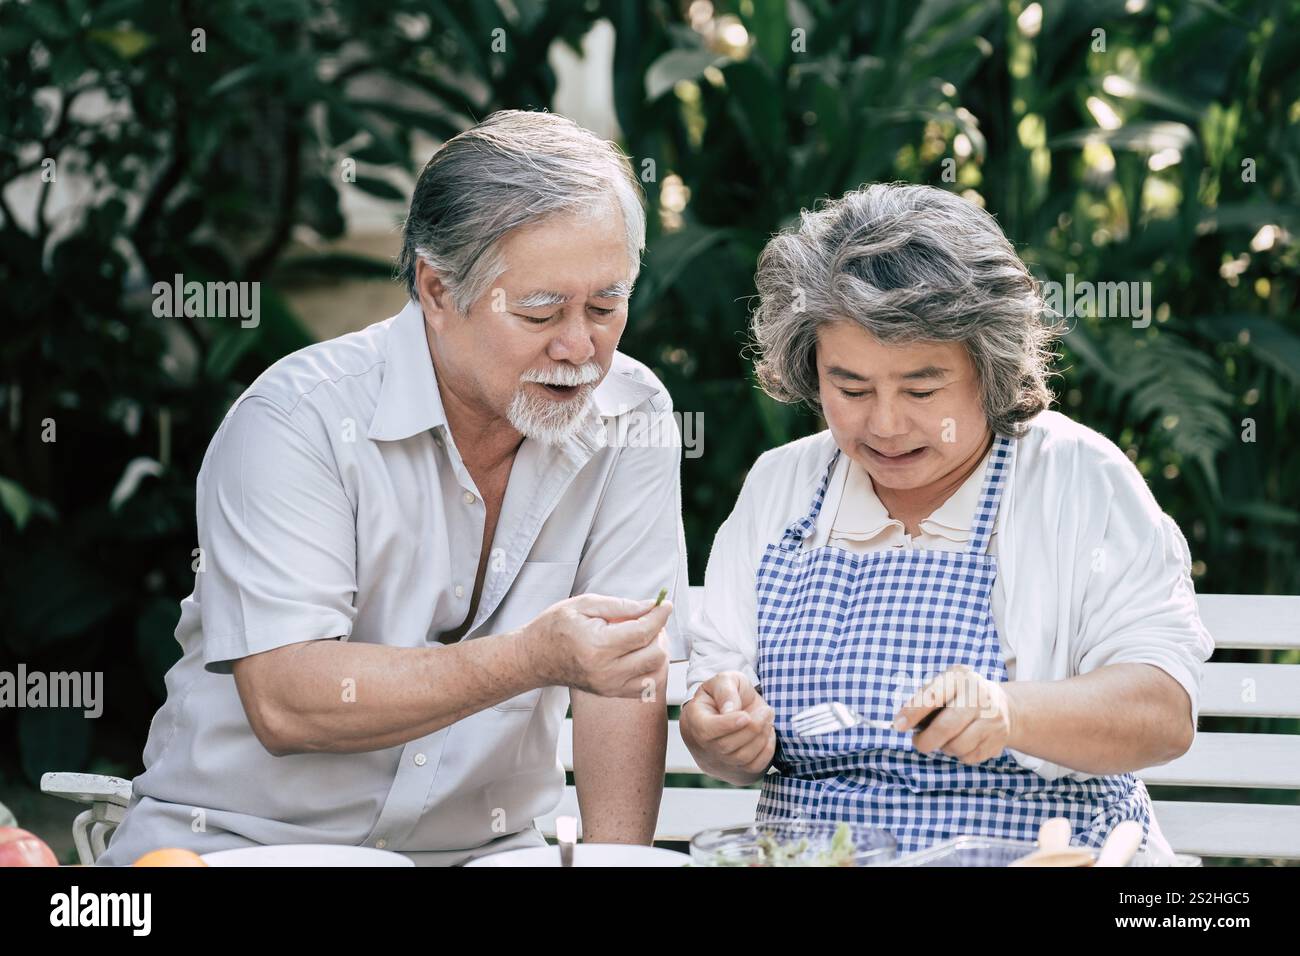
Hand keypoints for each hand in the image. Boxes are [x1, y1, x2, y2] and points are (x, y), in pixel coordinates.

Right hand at [524, 594, 670, 697]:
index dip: (659, 615)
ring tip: (643, 636)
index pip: (643, 632)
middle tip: (647, 619)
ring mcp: (610, 687)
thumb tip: (651, 605)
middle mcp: (606, 672)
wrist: (535, 658)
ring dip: (658, 651)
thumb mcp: (584, 604)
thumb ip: (621, 606)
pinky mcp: (612, 694)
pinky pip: (648, 686)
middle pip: (656, 654)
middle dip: (659, 632)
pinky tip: (640, 653)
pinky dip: (652, 668)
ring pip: (657, 672)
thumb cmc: (556, 626)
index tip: (665, 603)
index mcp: (598, 647)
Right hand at [680, 671, 775, 784]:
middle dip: (753, 728)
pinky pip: (755, 767)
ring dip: (762, 737)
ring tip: (768, 718)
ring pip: (743, 758)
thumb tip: (730, 710)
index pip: (706, 730)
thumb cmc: (725, 695)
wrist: (730, 713)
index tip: (746, 715)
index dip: (727, 725)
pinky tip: (768, 733)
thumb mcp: (723, 681)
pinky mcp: (737, 771)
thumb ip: (725, 690)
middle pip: (727, 747)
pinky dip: (767, 749)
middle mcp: (703, 747)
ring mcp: (720, 762)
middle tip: (767, 710)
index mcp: (694, 721)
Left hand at [895, 664, 1014, 764]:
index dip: (913, 712)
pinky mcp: (999, 738)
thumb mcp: (945, 686)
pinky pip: (970, 756)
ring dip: (943, 748)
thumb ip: (924, 700)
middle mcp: (979, 695)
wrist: (1003, 705)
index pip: (933, 696)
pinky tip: (963, 742)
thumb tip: (901, 722)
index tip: (898, 726)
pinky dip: (960, 754)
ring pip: (957, 745)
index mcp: (960, 677)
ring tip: (944, 739)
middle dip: (926, 740)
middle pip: (946, 727)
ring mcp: (992, 718)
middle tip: (918, 742)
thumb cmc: (961, 696)